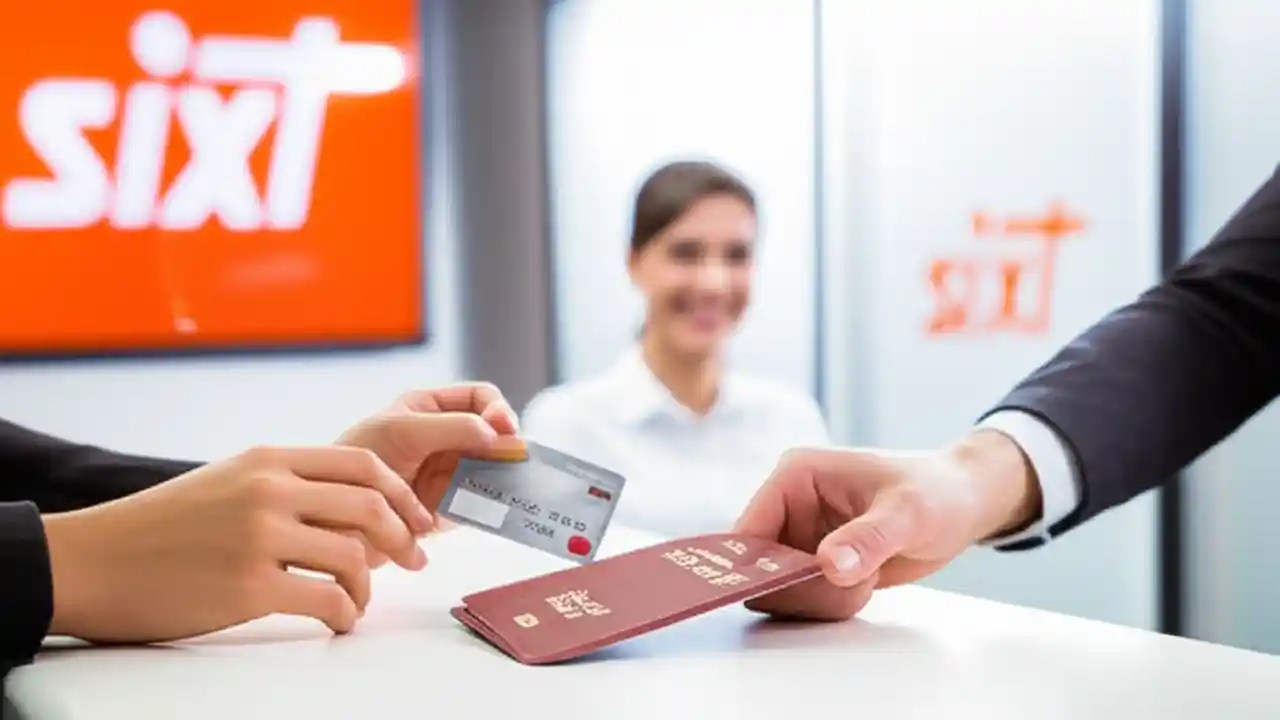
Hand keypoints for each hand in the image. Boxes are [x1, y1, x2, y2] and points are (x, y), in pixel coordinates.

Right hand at [43, 446, 432, 642]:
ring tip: (358, 602)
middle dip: (405, 537)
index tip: (418, 519)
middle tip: (416, 561)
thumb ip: (286, 486)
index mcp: (269, 460)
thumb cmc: (161, 528)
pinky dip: (345, 615)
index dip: (402, 493)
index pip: (362, 463)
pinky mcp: (249, 586)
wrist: (93, 560)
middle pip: (370, 505)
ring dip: (369, 586)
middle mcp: (269, 489)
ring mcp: (260, 536)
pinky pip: (327, 600)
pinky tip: (338, 621)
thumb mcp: (228, 482)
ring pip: (355, 556)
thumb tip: (350, 511)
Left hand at [335, 382, 523, 562]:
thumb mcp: (403, 431)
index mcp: (430, 409)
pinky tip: (495, 506)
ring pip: (493, 468)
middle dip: (506, 445)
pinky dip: (492, 504)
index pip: (480, 398)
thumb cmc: (355, 460)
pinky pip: (482, 502)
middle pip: (493, 434)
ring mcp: (448, 473)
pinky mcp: (449, 508)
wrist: (330, 517)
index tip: (505, 428)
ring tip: (512, 485)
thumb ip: (452, 427)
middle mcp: (443, 439)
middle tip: (515, 460)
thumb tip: (498, 433)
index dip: (498, 409)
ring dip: (504, 475)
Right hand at [733, 429, 1040, 620]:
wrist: (963, 504)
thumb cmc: (937, 492)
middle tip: (846, 586)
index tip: (771, 594)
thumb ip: (867, 539)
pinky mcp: (818, 561)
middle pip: (761, 567)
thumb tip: (829, 566)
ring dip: (820, 597)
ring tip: (865, 580)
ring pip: (782, 588)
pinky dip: (831, 603)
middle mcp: (792, 504)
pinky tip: (865, 586)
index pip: (749, 529)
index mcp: (796, 476)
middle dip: (801, 586)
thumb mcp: (906, 513)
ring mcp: (803, 535)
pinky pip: (805, 597)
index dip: (750, 565)